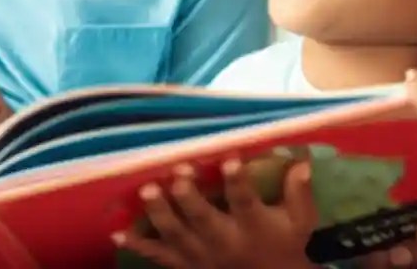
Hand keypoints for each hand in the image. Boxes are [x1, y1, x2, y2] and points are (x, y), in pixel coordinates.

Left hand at [115, 159, 317, 268]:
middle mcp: (224, 241)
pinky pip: (159, 256)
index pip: (245, 202)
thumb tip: (300, 161)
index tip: (230, 159)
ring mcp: (200, 256)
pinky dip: (138, 245)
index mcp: (253, 227)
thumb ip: (298, 194)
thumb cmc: (284, 246)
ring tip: (146, 190)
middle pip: (203, 219)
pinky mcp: (184, 265)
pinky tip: (117, 232)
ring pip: (176, 234)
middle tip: (178, 173)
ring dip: (160, 213)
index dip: (238, 182)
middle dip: (189, 197)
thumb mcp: (299, 224)